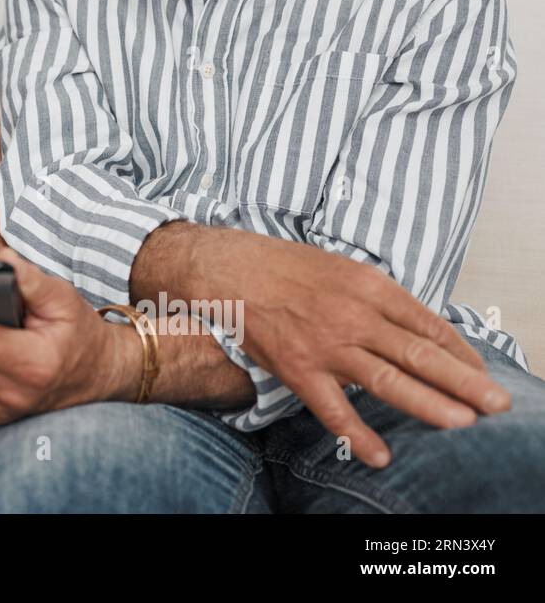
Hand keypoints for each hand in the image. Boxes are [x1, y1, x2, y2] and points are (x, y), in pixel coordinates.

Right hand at [160, 224, 512, 467]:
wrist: (224, 268)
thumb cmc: (281, 266)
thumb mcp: (338, 266)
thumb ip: (376, 297)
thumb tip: (413, 328)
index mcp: (367, 285)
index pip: (428, 323)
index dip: (460, 351)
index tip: (480, 372)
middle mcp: (353, 314)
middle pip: (420, 353)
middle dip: (464, 381)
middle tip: (497, 403)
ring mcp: (325, 343)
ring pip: (388, 380)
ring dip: (430, 404)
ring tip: (462, 423)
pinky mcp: (297, 368)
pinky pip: (333, 408)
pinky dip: (357, 433)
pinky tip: (379, 454)